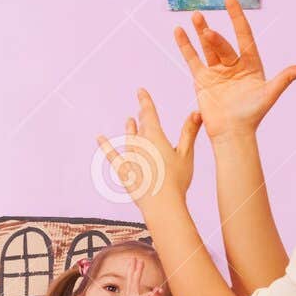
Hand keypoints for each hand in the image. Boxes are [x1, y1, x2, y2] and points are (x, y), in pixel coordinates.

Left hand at [95, 93, 201, 212]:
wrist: (162, 204)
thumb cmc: (177, 180)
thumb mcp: (187, 154)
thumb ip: (190, 132)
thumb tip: (197, 112)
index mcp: (156, 137)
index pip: (149, 113)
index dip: (145, 101)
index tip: (140, 91)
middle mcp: (140, 144)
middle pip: (141, 126)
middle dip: (142, 117)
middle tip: (141, 108)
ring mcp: (131, 158)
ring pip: (129, 139)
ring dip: (130, 129)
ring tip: (128, 121)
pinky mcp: (124, 172)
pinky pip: (112, 156)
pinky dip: (106, 146)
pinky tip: (99, 138)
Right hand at [174, 0, 295, 136]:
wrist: (232, 133)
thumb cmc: (253, 115)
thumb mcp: (270, 94)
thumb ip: (286, 78)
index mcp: (251, 63)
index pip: (243, 34)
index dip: (237, 17)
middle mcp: (234, 64)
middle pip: (223, 44)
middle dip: (215, 37)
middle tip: (207, 31)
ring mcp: (217, 71)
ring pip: (208, 47)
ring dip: (201, 32)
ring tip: (196, 16)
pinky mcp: (202, 79)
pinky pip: (192, 59)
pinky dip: (185, 45)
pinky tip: (179, 31)